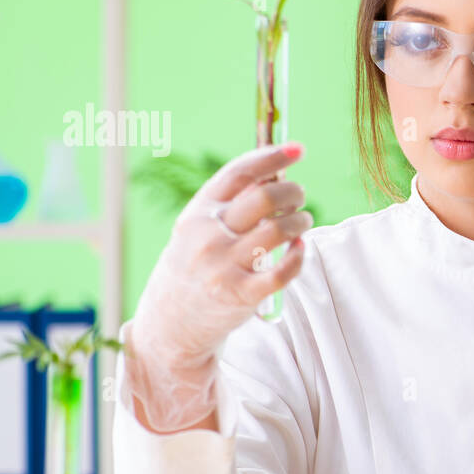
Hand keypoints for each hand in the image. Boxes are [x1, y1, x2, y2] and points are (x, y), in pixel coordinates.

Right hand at [124, 143, 312, 432]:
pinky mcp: (241, 295)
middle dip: (293, 192)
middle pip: (265, 197)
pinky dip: (299, 255)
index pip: (239, 173)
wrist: (170, 323)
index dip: (272, 156)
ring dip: (301, 221)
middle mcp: (208, 235)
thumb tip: (274, 171)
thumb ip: (229, 204)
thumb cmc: (192, 267)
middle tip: (300, 197)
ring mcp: (224, 265)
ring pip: (280, 230)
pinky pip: (284, 270)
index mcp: (198, 212)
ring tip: (303, 223)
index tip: (298, 149)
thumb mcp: (197, 229)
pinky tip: (299, 249)